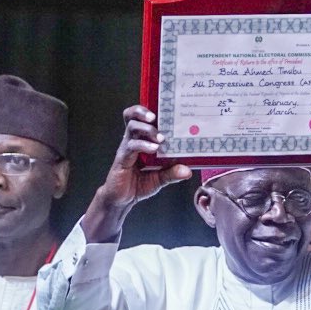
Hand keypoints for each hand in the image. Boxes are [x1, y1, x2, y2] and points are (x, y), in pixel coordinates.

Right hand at [82, 105, 191, 242]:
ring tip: (159, 136)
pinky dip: (144, 145)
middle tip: (156, 117)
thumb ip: (172, 173)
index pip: (142, 119)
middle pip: (131, 116)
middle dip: (142, 112)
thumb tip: (188, 170)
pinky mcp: (122, 158)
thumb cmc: (139, 185)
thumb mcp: (160, 178)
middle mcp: (132, 141)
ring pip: (131, 127)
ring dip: (146, 129)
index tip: (164, 110)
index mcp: (141, 141)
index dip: (149, 111)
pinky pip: (131, 146)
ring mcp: (126, 148)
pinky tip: (154, 149)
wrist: (122, 199)